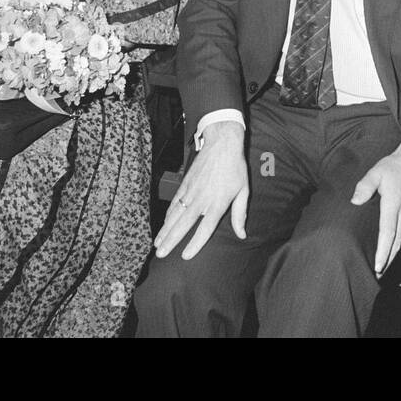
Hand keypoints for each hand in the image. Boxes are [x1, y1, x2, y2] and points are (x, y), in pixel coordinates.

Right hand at [153, 121, 247, 258]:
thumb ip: (240, 215)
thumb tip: (242, 235)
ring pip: (175, 215)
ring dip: (165, 230)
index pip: (204, 229)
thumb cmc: (235, 168)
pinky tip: (164, 224)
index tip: (185, 256)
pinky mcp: (185, 184)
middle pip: (183, 224)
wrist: (221, 144)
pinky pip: (174, 203)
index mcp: (217, 203)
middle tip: (161, 254)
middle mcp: (201, 200)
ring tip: (157, 244)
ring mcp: (190, 192)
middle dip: (171, 241)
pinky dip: (168, 215)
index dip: (195, 244)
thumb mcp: (243, 191)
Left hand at [351, 138, 400, 276]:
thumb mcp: (376, 171)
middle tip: (378, 274)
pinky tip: (394, 250)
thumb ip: (365, 186)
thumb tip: (355, 201)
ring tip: (384, 267)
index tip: (378, 265)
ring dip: (394, 254)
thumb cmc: (394, 166)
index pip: (388, 232)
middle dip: (388, 260)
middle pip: (397, 242)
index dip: (383, 251)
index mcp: (393, 203)